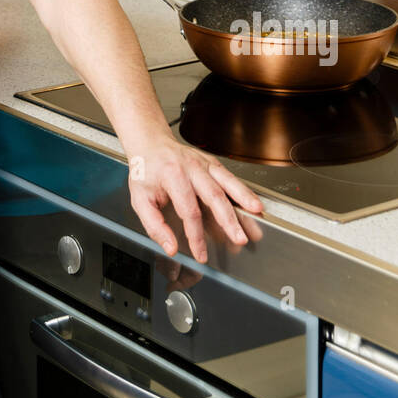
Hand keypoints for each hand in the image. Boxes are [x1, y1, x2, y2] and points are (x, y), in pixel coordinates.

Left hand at [126, 135, 263, 264]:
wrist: (150, 143)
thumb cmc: (146, 171)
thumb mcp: (140, 199)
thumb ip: (154, 225)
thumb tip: (170, 247)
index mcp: (172, 176)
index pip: (189, 210)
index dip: (196, 235)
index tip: (201, 254)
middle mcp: (191, 167)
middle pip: (214, 195)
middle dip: (229, 219)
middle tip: (240, 238)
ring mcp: (203, 163)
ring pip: (227, 182)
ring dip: (244, 198)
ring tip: (257, 213)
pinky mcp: (212, 163)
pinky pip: (230, 177)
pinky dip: (243, 190)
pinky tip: (253, 202)